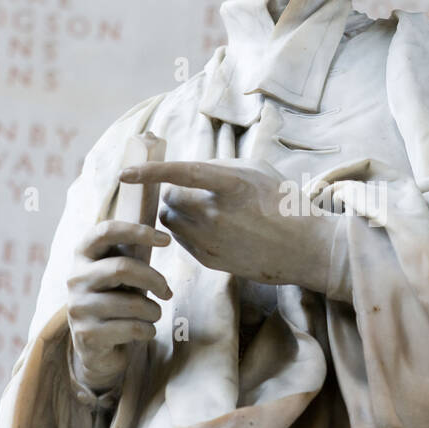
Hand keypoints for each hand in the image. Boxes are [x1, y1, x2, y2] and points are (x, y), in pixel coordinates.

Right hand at [66, 221, 171, 392]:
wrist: (97, 348)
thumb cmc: (116, 301)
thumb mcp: (120, 274)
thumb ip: (132, 255)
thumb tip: (164, 239)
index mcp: (83, 255)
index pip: (105, 232)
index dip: (137, 231)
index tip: (166, 240)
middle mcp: (75, 278)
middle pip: (122, 268)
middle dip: (154, 279)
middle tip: (167, 291)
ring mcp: (78, 307)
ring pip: (132, 303)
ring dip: (154, 311)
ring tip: (153, 315)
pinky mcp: (86, 334)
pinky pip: (132, 328)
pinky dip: (148, 330)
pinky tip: (145, 331)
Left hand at [120, 160, 337, 294]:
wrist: (304, 249)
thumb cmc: (283, 202)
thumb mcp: (256, 171)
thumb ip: (218, 166)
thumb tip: (186, 171)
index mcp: (232, 186)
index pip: (181, 174)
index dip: (149, 172)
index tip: (124, 173)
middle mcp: (218, 214)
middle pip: (170, 199)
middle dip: (172, 192)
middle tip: (189, 192)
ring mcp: (212, 241)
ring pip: (170, 222)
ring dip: (177, 212)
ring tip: (202, 210)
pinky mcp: (210, 260)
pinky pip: (181, 241)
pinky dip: (186, 231)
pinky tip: (208, 228)